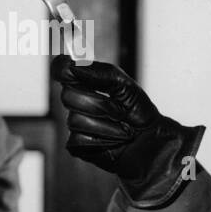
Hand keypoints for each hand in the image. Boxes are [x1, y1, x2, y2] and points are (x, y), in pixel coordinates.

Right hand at [51, 55, 203, 207]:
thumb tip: (74, 66)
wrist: (150, 139)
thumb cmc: (138, 110)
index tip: (70, 68)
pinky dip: (102, 140)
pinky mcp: (78, 146)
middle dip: (98, 103)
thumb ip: (100, 72)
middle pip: (66, 96)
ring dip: (105, 124)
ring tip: (120, 127)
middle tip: (119, 109)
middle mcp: (77, 101)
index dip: (62, 68)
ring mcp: (75, 124)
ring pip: (75, 120)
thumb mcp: (124, 84)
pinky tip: (112, 140)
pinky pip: (79, 139)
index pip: (60, 69)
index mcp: (85, 82)